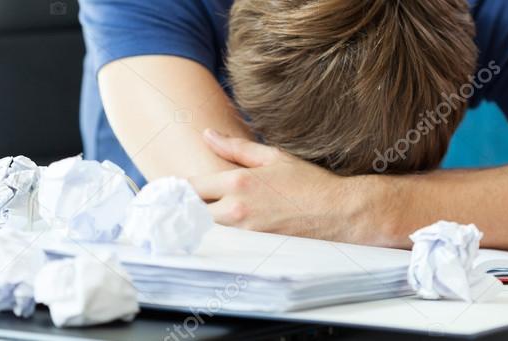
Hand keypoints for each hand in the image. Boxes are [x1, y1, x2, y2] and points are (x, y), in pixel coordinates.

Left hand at [190, 129, 388, 244]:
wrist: (338, 212)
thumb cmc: (309, 183)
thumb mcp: (273, 157)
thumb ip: (235, 147)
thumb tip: (207, 135)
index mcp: (238, 182)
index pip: (189, 187)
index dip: (176, 189)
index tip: (169, 190)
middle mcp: (236, 209)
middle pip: (191, 213)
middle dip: (184, 209)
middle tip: (178, 208)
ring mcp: (244, 233)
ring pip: (205, 231)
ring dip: (198, 226)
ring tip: (195, 221)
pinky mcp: (254, 249)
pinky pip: (224, 245)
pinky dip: (217, 239)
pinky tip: (220, 235)